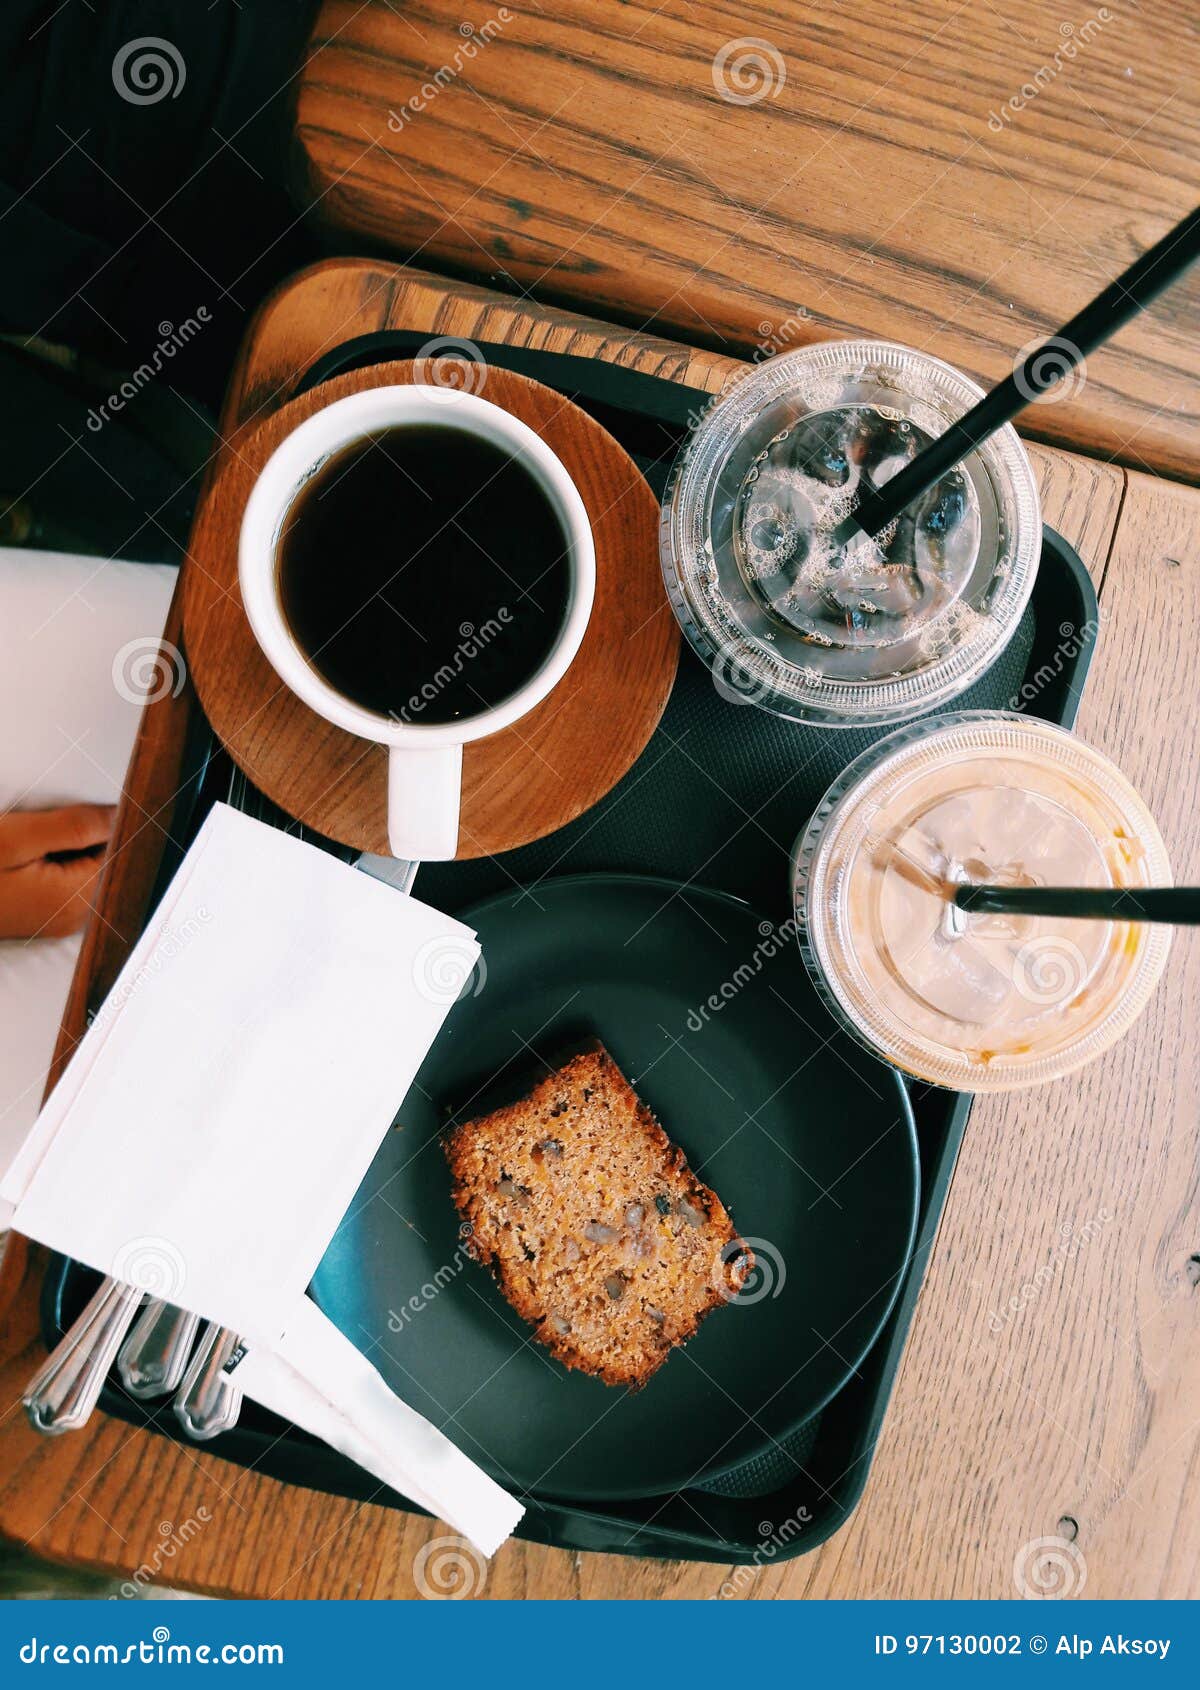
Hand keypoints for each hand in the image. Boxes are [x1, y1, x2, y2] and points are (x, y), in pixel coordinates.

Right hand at [0, 805, 116, 939]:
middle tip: (54, 820)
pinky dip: (60, 862)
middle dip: (90, 835)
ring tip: (39, 836)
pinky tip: (35, 852)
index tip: (89, 805)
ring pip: (89, 871)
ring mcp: (61, 920)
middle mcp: (76, 916)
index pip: (120, 851)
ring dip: (74, 847)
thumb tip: (119, 814)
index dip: (110, 822)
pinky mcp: (46, 916)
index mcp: (76, 897)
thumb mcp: (17, 837)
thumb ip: (74, 826)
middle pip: (107, 862)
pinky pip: (70, 882)